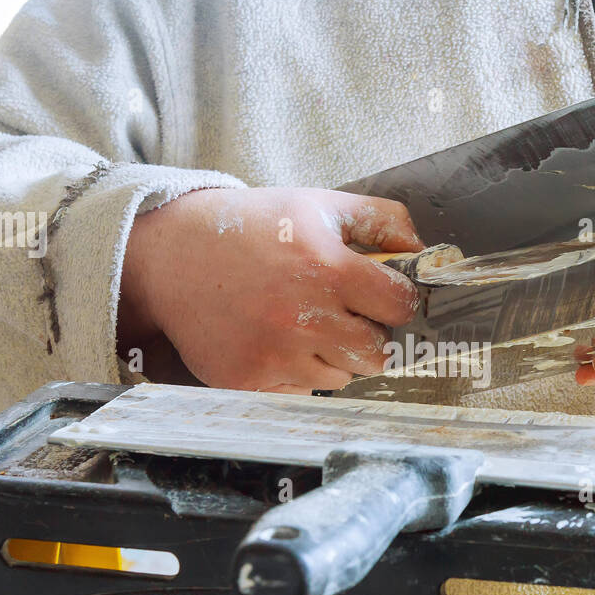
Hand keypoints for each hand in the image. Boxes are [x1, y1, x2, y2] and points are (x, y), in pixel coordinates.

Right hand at [118, 187, 422, 391]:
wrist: (171, 256)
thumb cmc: (251, 228)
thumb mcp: (318, 204)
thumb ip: (381, 219)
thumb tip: (423, 249)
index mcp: (328, 269)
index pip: (399, 306)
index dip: (396, 301)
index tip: (382, 297)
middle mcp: (304, 318)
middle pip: (378, 354)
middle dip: (369, 335)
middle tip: (342, 313)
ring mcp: (275, 355)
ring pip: (342, 377)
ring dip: (334, 356)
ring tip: (302, 323)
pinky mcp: (250, 381)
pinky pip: (303, 390)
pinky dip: (298, 371)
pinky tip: (275, 340)